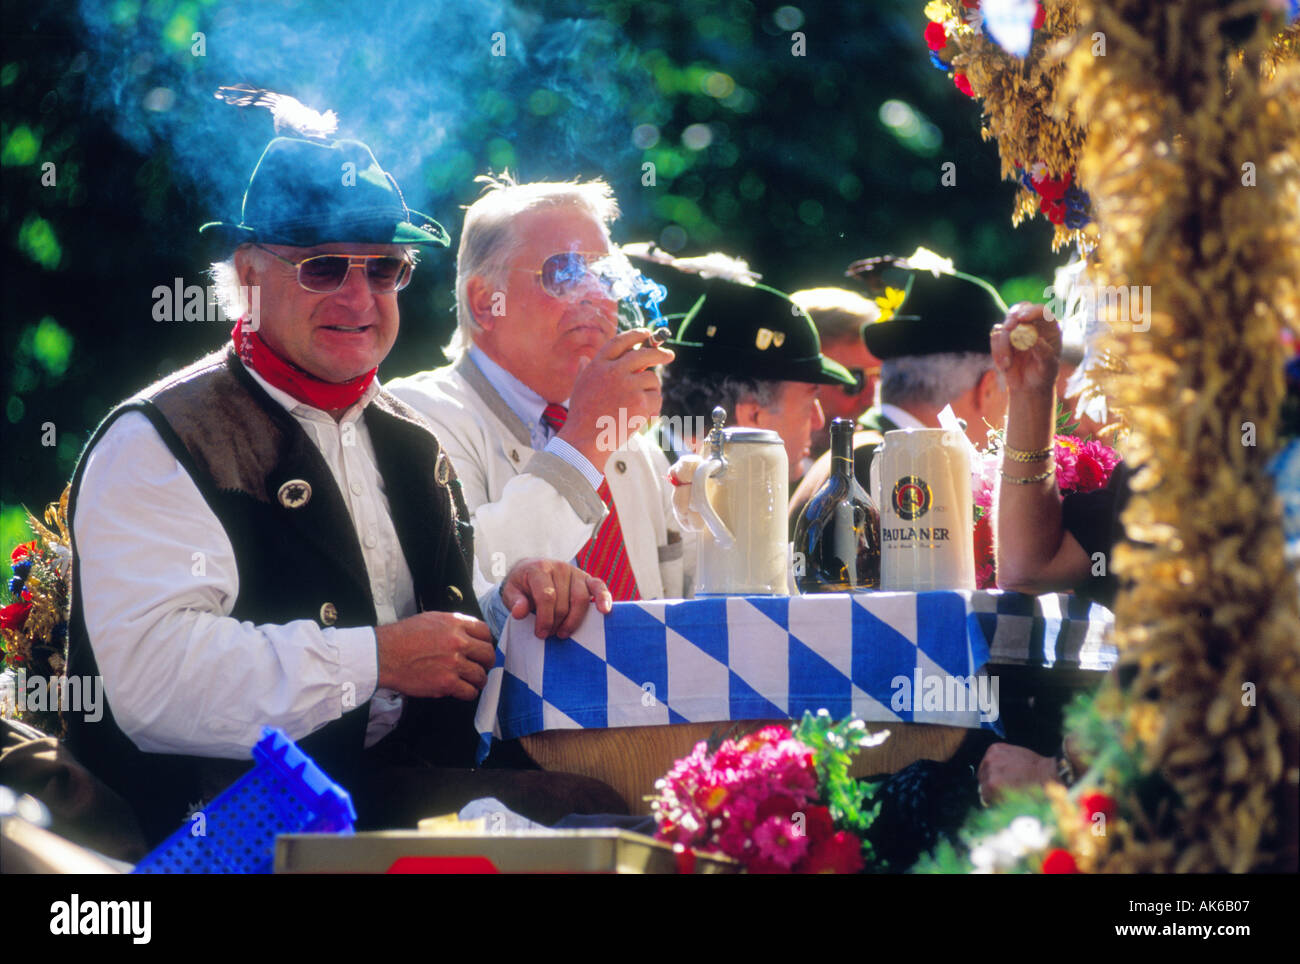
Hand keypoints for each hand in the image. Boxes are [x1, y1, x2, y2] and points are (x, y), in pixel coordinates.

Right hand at [375, 611, 495, 699]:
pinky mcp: (446, 683)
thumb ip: (452, 625)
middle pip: (487, 654)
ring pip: (481, 675)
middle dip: (487, 662)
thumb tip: (466, 634)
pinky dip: (469, 693)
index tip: (483, 648)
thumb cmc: (402, 637)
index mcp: (455, 623)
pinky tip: (463, 690)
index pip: (485, 632)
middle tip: (483, 666)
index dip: (486, 642)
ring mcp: (454, 663)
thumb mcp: (431, 619)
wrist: (384, 655)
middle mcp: (458, 642)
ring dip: (479, 680)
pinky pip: (469, 691)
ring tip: (474, 681)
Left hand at [502, 557, 612, 638]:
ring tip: (564, 632)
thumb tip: (519, 613)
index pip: (547, 596)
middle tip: (550, 634)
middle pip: (563, 601)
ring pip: (581, 598)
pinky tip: (604, 611)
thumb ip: (514, 602)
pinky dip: (603, 598)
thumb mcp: (510, 592)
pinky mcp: (587, 578)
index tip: (541, 634)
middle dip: (556, 622)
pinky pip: (599, 586)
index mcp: (539, 568)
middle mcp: (559, 567)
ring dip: (573, 620)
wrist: (530, 570)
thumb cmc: (521, 585)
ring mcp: (575, 572)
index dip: (545, 618)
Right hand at [560, 328, 674, 465]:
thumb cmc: (581, 416)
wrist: (584, 440)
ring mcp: (628, 385)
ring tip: (637, 408)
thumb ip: (585, 370)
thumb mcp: (578, 387)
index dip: (636, 335)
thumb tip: (584, 359)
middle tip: (669, 355)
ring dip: (650, 392)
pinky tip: (640, 417)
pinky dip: (653, 408)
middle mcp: (614, 370)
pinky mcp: (640, 401)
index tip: (647, 334)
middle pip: (644, 354)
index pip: (620, 341)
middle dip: (659, 353)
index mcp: (598, 364)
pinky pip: (656, 398)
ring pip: (652, 380)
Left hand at [977, 743, 1059, 804]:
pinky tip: (1009, 801)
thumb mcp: (1016, 755)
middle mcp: (989, 759)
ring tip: (1010, 797)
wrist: (1048, 775)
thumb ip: (1002, 761)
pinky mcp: (992, 785)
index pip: (985, 768)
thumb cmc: (1036, 768)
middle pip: (982, 779)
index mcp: (994, 750)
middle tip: (1008, 793)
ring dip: (994, 797)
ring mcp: (989, 771)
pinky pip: (988, 800)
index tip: (1002, 785)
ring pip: (984, 791)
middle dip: (992, 788)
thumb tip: (995, 774)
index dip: (993, 779)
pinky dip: (996, 804)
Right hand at [990, 303, 1062, 397]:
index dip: (1031, 311)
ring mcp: (1016, 330)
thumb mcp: (1048, 368)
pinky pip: (994, 336)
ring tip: (1007, 365)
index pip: (1041, 311)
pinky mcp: (1002, 338)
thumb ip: (1044, 353)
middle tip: (1008, 329)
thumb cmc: (1043, 376)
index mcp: (1048, 328)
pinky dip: (997, 351)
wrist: (1028, 387)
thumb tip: (1035, 340)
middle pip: (1020, 309)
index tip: (1021, 319)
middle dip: (1012, 319)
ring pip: (1004, 325)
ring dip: (1003, 345)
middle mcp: (1032, 324)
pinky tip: (1004, 367)